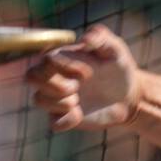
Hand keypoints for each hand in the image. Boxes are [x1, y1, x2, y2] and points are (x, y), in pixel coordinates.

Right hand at [25, 24, 140, 131]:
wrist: (129, 94)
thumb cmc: (118, 66)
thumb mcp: (115, 48)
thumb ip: (101, 37)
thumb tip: (85, 39)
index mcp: (61, 58)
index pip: (46, 60)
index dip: (64, 67)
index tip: (88, 74)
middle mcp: (55, 77)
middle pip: (31, 77)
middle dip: (52, 84)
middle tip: (76, 87)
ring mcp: (59, 98)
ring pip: (38, 100)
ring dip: (58, 102)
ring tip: (78, 101)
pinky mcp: (67, 117)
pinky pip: (53, 123)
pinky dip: (65, 121)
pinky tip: (80, 115)